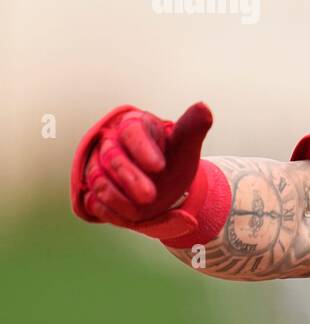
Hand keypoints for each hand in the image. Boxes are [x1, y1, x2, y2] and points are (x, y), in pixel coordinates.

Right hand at [71, 103, 212, 227]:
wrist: (163, 184)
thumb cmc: (173, 159)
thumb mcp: (185, 145)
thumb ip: (192, 127)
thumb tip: (203, 106)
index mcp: (134, 125)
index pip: (133, 132)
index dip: (143, 149)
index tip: (159, 167)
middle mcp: (111, 142)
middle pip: (113, 158)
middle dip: (130, 179)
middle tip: (150, 197)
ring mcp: (97, 166)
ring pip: (98, 180)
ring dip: (119, 198)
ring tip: (142, 210)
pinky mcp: (92, 189)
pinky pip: (93, 201)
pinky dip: (110, 211)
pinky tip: (128, 216)